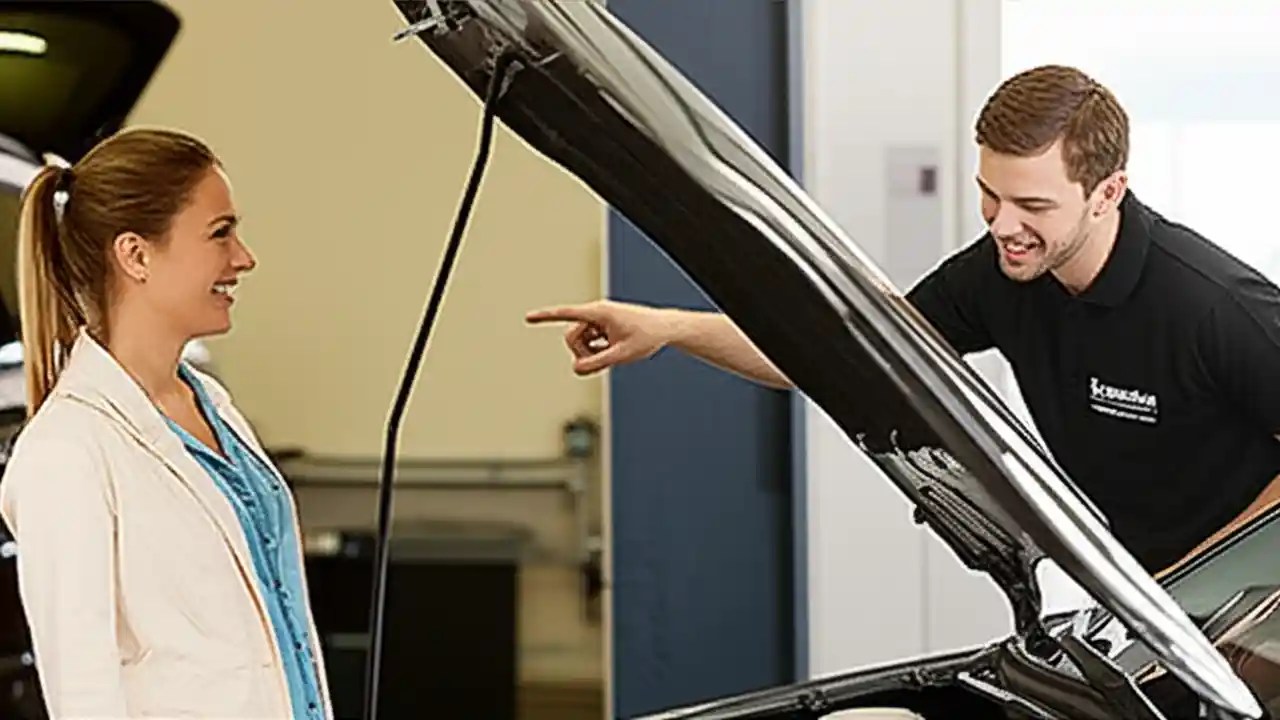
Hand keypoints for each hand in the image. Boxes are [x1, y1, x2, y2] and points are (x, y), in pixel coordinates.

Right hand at [525, 300, 674, 375]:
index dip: (545, 317)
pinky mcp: (604, 327)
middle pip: (571, 337)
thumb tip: (575, 369)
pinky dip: (598, 350)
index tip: (528, 318)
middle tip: (603, 360)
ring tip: (613, 354)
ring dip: (591, 352)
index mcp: (599, 313)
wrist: (666, 328)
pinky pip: (590, 342)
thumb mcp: (621, 355)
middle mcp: (596, 313)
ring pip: (580, 342)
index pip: (566, 314)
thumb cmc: (647, 337)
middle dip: (581, 352)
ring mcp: (599, 320)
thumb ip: (596, 364)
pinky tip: (615, 350)